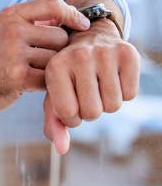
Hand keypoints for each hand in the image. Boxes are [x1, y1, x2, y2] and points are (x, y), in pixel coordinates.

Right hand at [0, 0, 90, 118]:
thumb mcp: (4, 29)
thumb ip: (33, 21)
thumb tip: (72, 14)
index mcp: (10, 14)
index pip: (53, 4)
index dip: (73, 14)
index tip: (83, 25)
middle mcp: (12, 30)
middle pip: (60, 36)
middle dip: (59, 50)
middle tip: (45, 60)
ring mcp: (15, 53)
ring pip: (57, 58)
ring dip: (52, 68)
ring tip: (36, 72)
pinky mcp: (18, 77)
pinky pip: (50, 78)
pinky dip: (48, 84)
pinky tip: (34, 84)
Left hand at [43, 25, 139, 154]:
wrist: (90, 37)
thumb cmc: (69, 72)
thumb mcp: (55, 93)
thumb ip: (54, 122)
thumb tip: (61, 149)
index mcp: (55, 66)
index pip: (68, 114)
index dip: (73, 117)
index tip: (71, 103)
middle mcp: (79, 56)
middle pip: (93, 113)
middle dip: (91, 110)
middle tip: (87, 91)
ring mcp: (104, 52)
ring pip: (113, 106)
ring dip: (107, 102)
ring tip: (99, 83)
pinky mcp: (128, 53)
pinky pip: (131, 95)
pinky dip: (124, 92)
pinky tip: (113, 76)